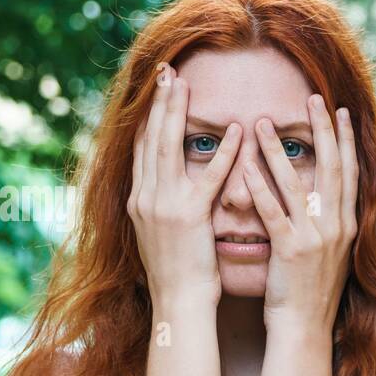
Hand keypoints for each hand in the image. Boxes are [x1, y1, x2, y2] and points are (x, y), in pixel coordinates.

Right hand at [127, 62, 242, 308]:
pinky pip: (209, 177)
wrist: (178, 305)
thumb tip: (167, 189)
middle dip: (157, 103)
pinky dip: (223, 152)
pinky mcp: (189, 217)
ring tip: (184, 83)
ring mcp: (163, 205)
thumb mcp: (161, 234)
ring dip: (176, 112)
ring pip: (168, 147)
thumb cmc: (178, 275)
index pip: (140, 148)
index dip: (146, 116)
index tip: (154, 90)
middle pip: (148, 138)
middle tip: (165, 71)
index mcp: (139, 201)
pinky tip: (237, 130)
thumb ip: (162, 206)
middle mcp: (145, 198)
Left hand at [242, 93, 358, 333]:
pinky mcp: (291, 250)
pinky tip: (245, 166)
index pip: (349, 172)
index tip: (340, 111)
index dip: (345, 140)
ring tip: (261, 121)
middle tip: (314, 98)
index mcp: (347, 224)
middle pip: (332, 168)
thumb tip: (323, 197)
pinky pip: (273, 212)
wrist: (305, 328)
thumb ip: (329, 223)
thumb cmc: (312, 292)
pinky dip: (259, 186)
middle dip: (323, 131)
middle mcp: (336, 226)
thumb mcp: (330, 253)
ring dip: (278, 149)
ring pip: (298, 183)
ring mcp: (316, 238)